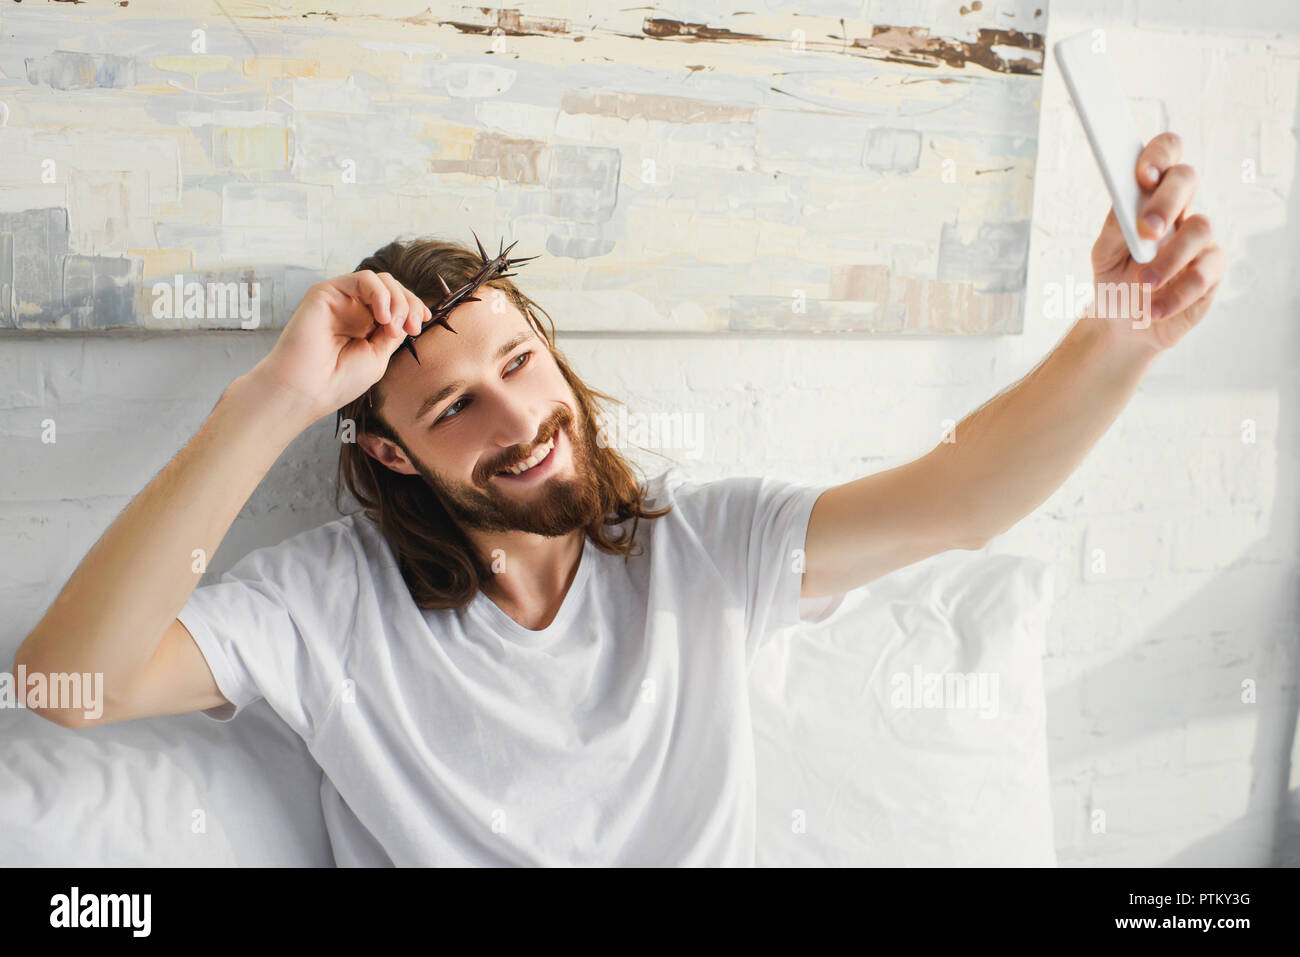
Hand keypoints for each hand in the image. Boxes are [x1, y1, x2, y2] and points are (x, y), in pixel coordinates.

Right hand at [246, 270, 431, 424]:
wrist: (307, 390)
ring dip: (397, 299)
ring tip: (393, 326)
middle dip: (408, 304)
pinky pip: (363, 279)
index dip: (413, 307)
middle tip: (411, 328)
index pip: (396, 303)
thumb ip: (392, 331)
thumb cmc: (338, 380)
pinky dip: (380, 293)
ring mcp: (340, 299)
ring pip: (380, 280)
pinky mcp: (326, 291)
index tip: (421, 323)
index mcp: (366, 325)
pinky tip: (382, 317)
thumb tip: (409, 312)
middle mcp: (353, 309)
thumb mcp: (378, 355)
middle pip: (392, 288)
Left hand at [1089, 131, 1224, 354]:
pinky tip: (1154, 309)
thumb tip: (1127, 205)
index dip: (1159, 155)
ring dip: (1168, 259)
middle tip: (1147, 230)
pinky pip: (1203, 275)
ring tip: (1142, 284)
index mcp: (1151, 195)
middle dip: (1167, 201)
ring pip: (1200, 228)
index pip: (1165, 154)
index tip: (1143, 176)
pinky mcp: (1212, 270)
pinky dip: (1175, 295)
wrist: (1123, 321)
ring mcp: (1200, 238)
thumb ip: (1114, 227)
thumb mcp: (1103, 254)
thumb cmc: (1114, 277)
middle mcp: (1180, 209)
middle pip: (1187, 179)